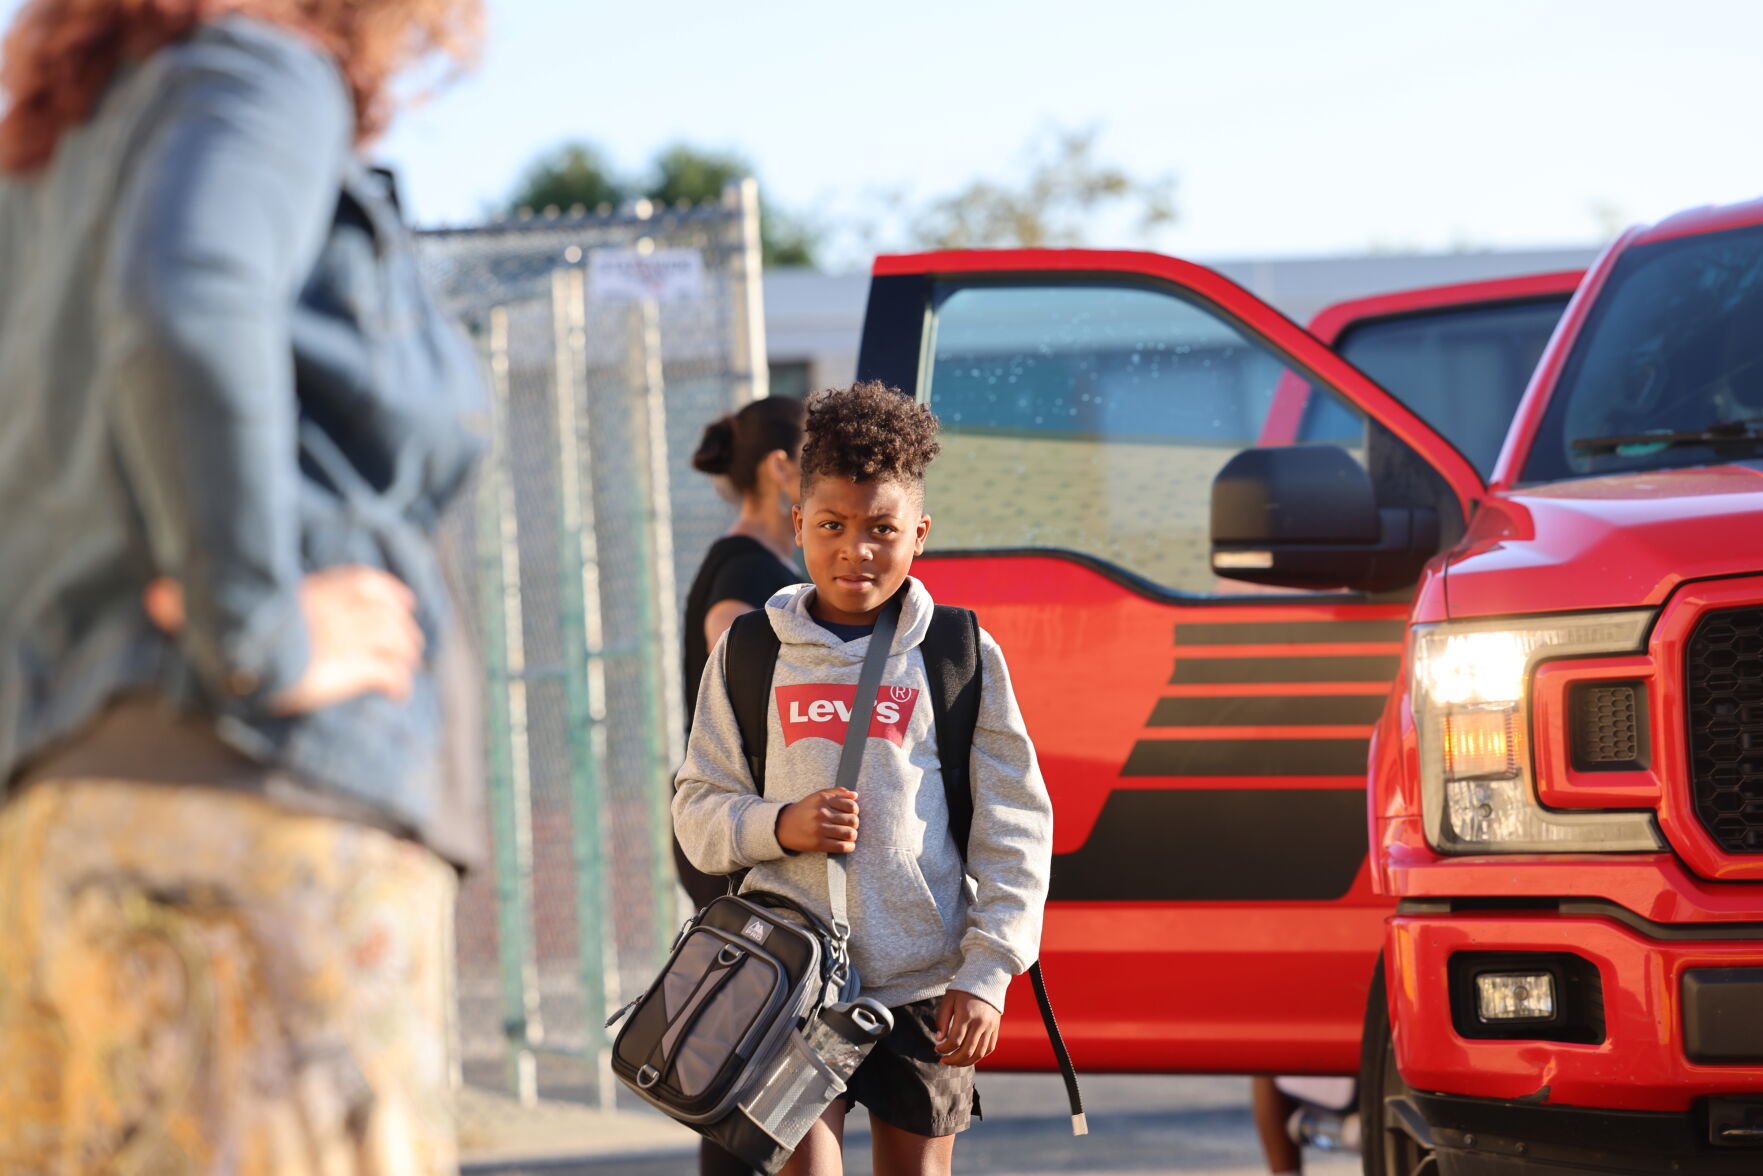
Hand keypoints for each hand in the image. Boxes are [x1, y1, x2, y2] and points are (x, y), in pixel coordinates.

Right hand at [144, 566, 423, 714]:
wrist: (250, 654)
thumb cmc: (231, 630)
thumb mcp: (218, 608)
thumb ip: (195, 603)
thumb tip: (151, 596)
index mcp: (319, 591)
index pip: (368, 583)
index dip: (390, 593)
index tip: (403, 602)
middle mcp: (345, 611)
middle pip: (392, 615)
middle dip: (405, 630)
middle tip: (410, 644)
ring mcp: (354, 639)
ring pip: (400, 643)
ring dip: (407, 655)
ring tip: (406, 667)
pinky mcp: (356, 669)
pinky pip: (391, 674)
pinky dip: (399, 683)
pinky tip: (397, 694)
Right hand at [775, 787, 858, 853]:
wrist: (782, 826)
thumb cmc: (804, 811)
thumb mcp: (817, 797)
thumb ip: (836, 793)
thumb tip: (855, 795)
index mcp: (823, 800)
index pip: (851, 805)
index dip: (855, 811)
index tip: (850, 814)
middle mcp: (822, 813)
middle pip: (853, 820)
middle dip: (854, 824)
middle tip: (849, 826)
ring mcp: (820, 829)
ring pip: (850, 834)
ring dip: (852, 836)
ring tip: (848, 835)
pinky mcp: (818, 844)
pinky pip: (842, 847)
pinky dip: (849, 847)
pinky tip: (847, 845)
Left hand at [934, 989, 1000, 1066]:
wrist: (987, 979)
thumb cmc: (963, 990)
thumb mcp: (948, 1000)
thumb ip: (942, 1019)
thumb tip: (939, 1039)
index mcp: (967, 1014)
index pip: (954, 1040)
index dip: (943, 1049)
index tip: (936, 1049)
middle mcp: (980, 1022)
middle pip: (967, 1051)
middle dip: (952, 1060)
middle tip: (942, 1061)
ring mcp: (990, 1027)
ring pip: (979, 1053)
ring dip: (965, 1062)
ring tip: (954, 1064)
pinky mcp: (996, 1028)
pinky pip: (989, 1048)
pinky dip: (979, 1057)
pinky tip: (968, 1058)